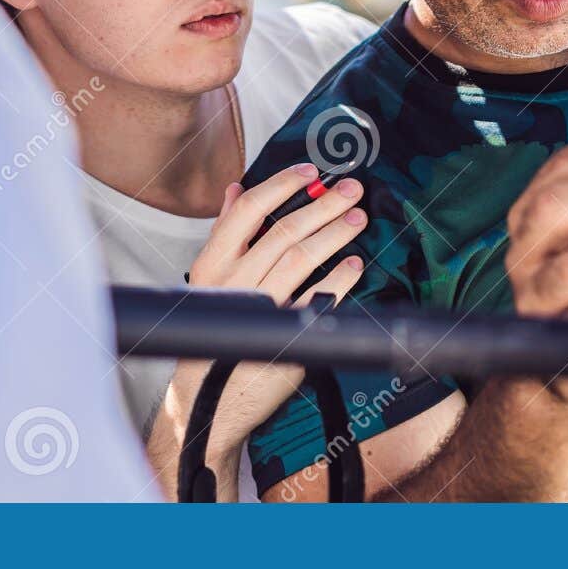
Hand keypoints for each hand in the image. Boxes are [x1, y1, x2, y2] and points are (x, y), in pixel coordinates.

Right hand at [148, 162, 368, 497]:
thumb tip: (236, 189)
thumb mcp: (212, 278)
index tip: (311, 171)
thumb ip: (227, 233)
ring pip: (301, 258)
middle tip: (351, 189)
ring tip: (358, 219)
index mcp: (213, 263)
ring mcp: (258, 308)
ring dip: (335, 234)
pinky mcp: (282, 336)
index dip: (283, 184)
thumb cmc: (217, 328)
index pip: (249, 209)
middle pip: (284, 229)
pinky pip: (317, 298)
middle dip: (323, 205)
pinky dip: (339, 278)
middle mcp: (234, 282)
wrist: (209, 397)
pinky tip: (355, 264)